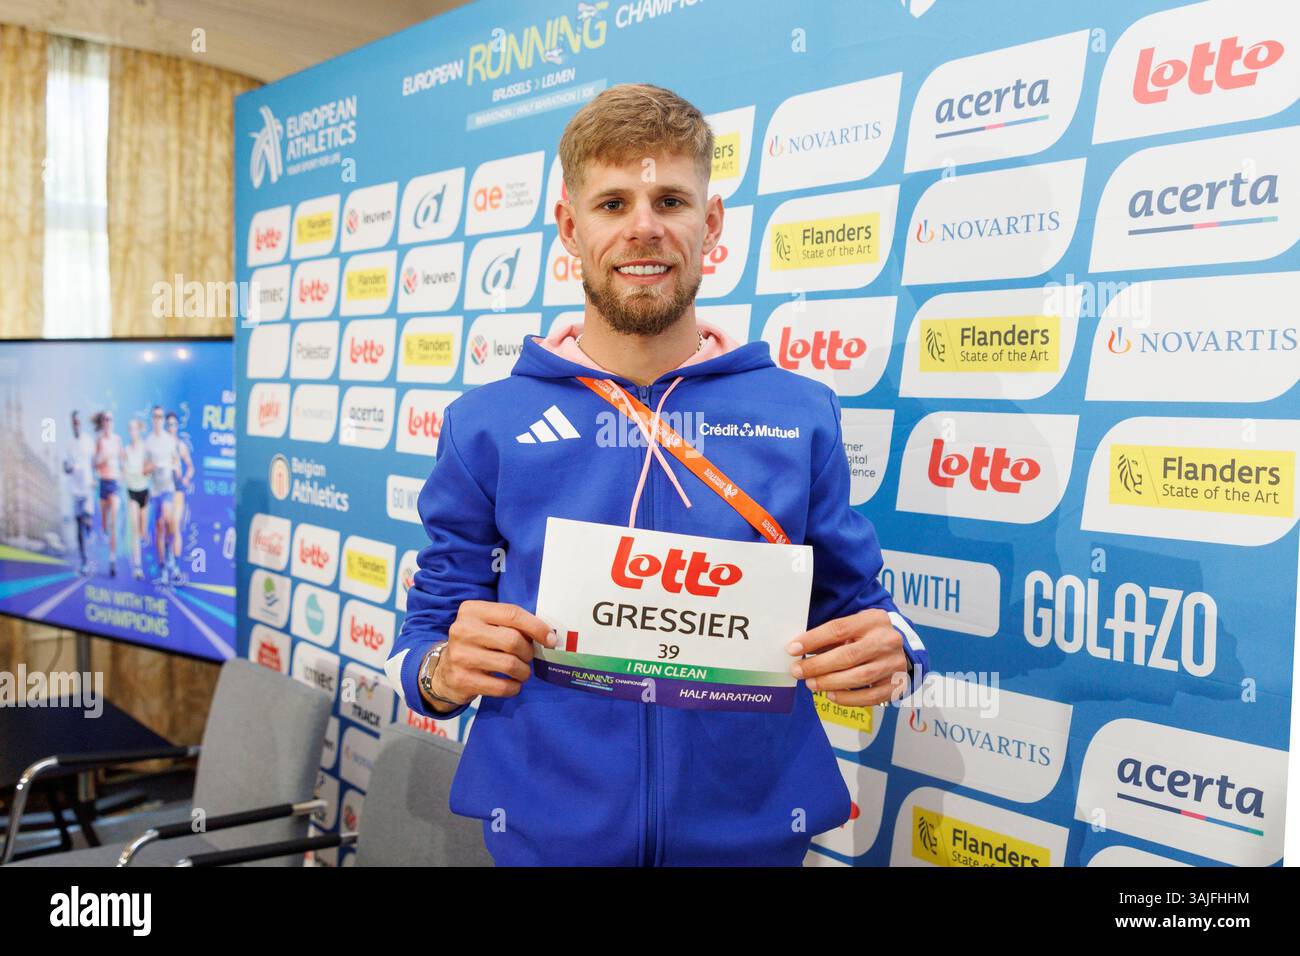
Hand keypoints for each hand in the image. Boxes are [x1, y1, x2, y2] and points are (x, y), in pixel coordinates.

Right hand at [426, 601, 556, 708]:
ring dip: (523, 672)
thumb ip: (512, 624)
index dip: (537, 627)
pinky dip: (514, 688)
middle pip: (512, 640)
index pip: (512, 614)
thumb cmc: (477, 644)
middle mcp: (462, 630)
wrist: (444, 671)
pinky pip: (501, 687)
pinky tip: (512, 684)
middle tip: (528, 657)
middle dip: (528, 652)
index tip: (550, 639)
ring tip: (522, 672)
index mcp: (472, 610)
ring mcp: (460, 655)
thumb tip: (548, 636)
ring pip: (509, 665)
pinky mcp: (462, 680)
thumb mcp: (488, 625)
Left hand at [787, 608, 909, 706]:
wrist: (902, 647)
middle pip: (848, 655)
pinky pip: (870, 696)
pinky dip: (848, 698)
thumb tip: (799, 650)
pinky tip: (831, 695)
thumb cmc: (869, 636)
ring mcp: (894, 663)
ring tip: (811, 684)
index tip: (793, 649)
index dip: (813, 640)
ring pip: (859, 677)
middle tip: (798, 671)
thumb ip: (830, 638)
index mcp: (873, 619)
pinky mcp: (897, 684)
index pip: (839, 629)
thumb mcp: (854, 627)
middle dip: (818, 665)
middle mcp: (887, 640)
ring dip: (830, 682)